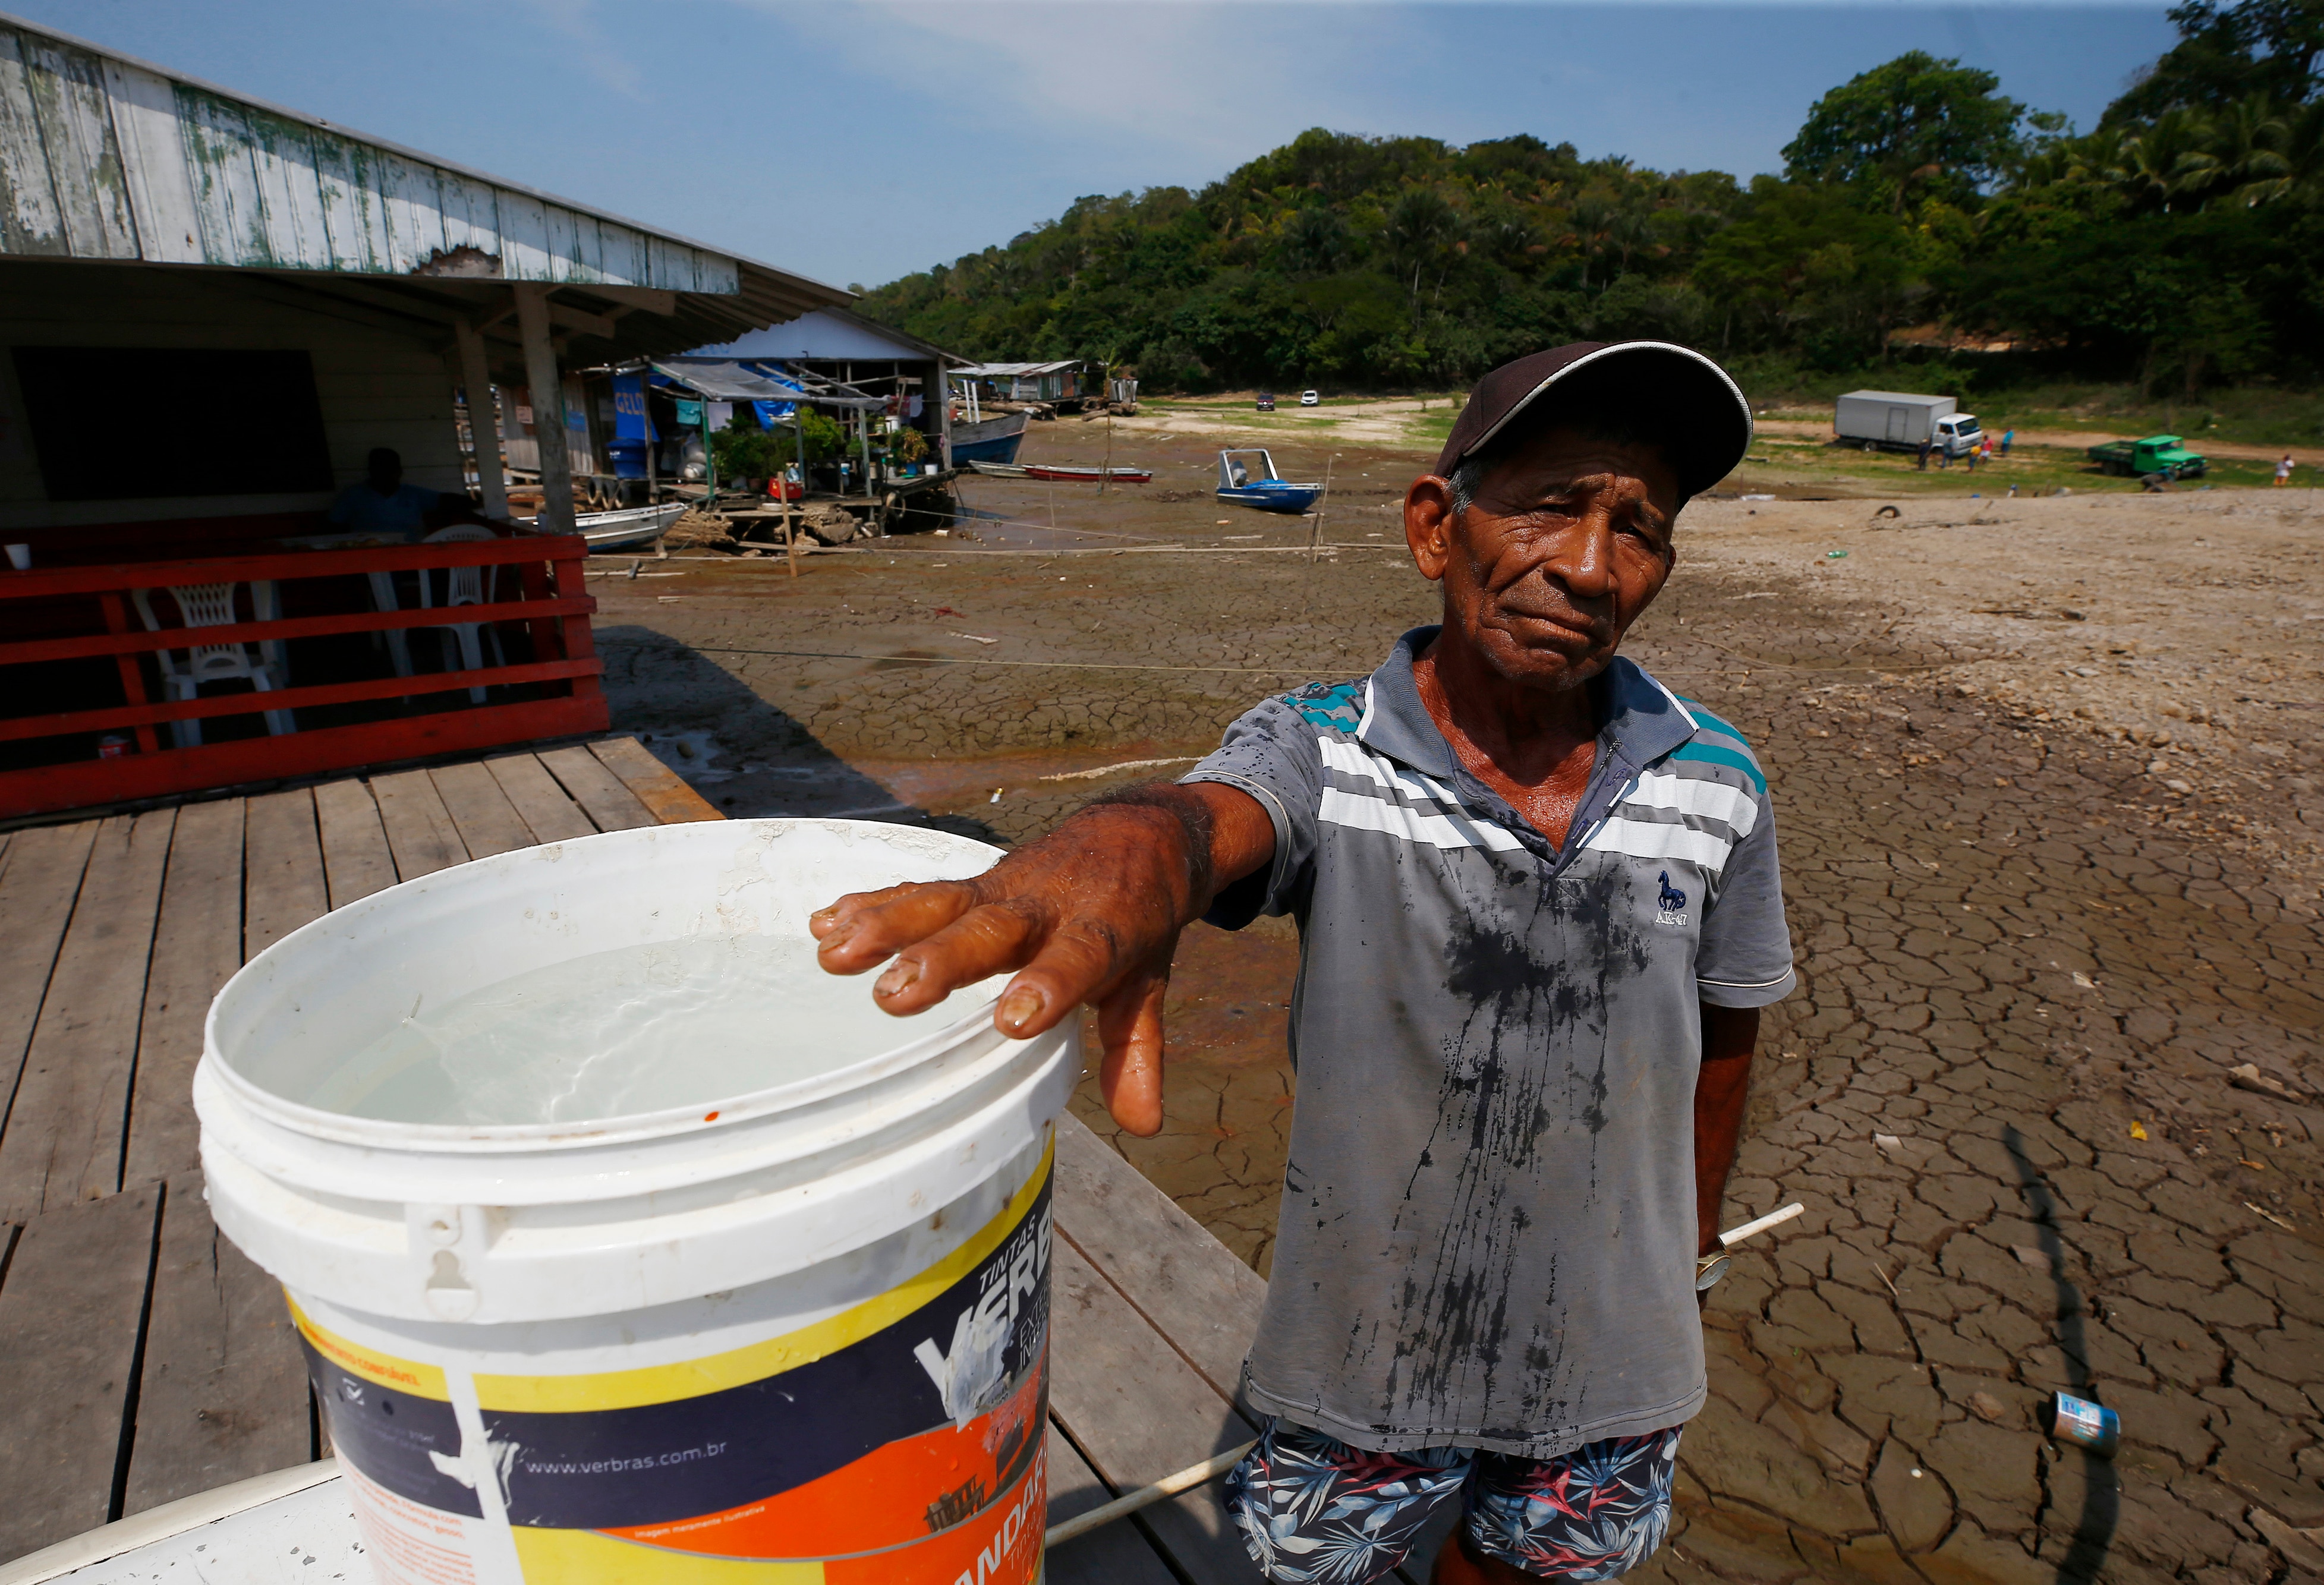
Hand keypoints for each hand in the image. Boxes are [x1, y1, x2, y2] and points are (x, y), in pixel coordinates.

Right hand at [809, 784, 1271, 1135]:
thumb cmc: (1136, 918)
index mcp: (1100, 932)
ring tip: (834, 954)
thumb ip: (1137, 1050)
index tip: (1014, 1019)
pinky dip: (873, 904)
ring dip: (887, 927)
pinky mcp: (972, 882)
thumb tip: (1143, 1126)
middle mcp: (1044, 908)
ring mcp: (1002, 890)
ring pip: (943, 905)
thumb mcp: (1148, 982)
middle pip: (991, 931)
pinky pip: (920, 891)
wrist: (1140, 833)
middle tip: (895, 994)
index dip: (1048, 985)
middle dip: (943, 961)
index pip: (1079, 959)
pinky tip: (823, 921)